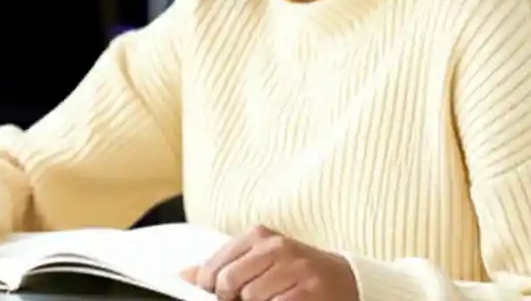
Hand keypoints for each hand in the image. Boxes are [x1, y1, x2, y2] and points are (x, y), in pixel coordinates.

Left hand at [180, 226, 356, 300]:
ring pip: (251, 297)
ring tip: (269, 299)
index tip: (217, 294)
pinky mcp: (309, 291)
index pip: (216, 265)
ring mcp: (295, 269)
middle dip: (231, 298)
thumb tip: (184, 276)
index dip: (210, 286)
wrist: (345, 278)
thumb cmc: (294, 271)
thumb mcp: (259, 260)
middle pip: (230, 281)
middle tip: (242, 300)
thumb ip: (224, 266)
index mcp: (259, 236)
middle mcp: (277, 247)